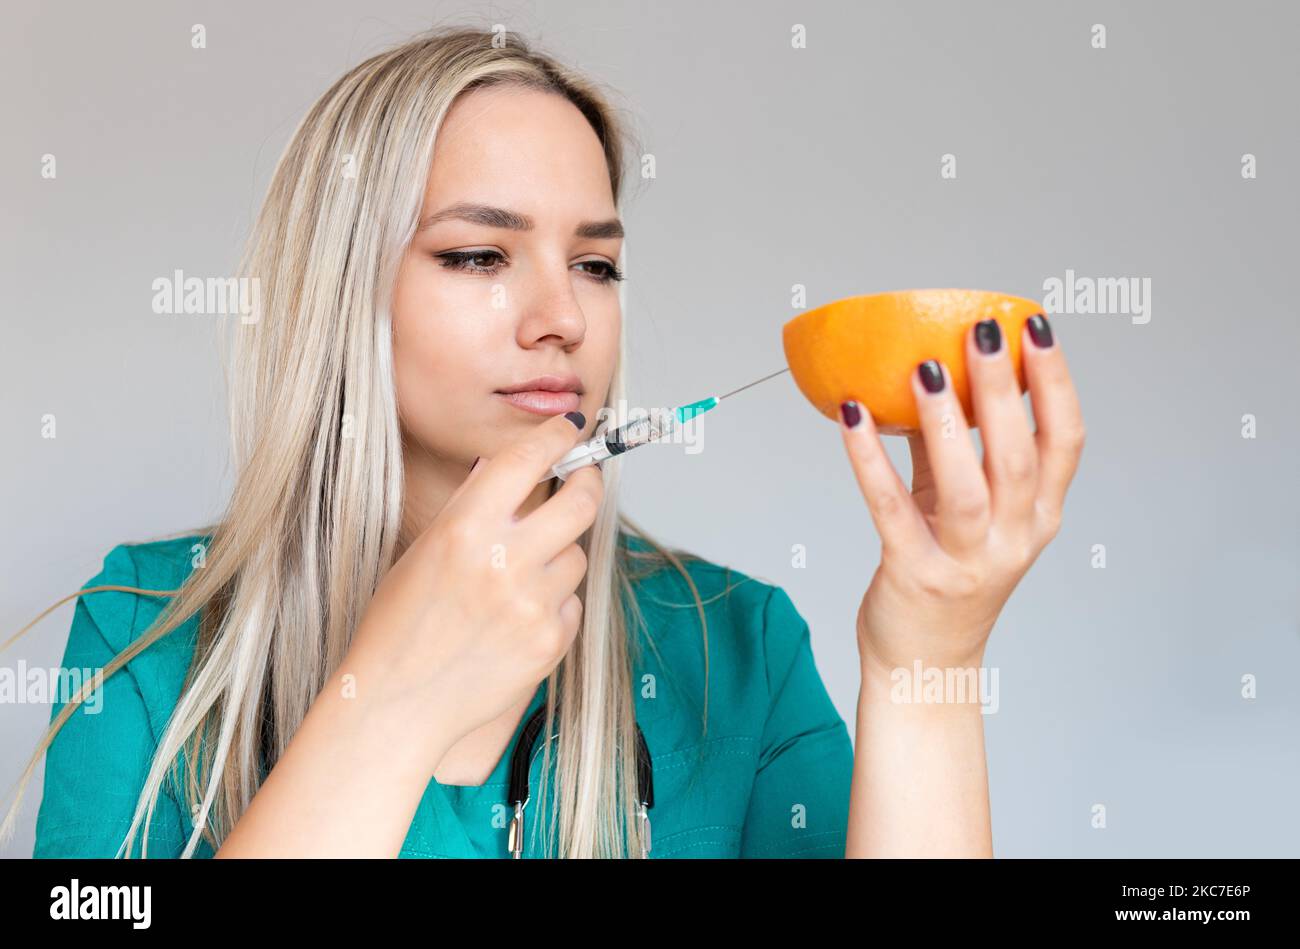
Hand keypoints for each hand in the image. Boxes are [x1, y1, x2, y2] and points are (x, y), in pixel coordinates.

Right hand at [344, 411, 601, 764]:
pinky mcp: (550, 642)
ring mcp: (532, 604)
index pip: (527, 458)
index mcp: (464, 529)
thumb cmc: (400, 625)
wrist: (399, 704)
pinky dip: (554, 605)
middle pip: (581, 501)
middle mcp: (503, 561)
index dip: (558, 435)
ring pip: (576, 556)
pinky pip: (572, 603)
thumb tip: (503, 466)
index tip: (572, 428)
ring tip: (516, 582)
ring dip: (558, 558)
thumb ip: (469, 507)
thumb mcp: (423, 551)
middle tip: (583, 480)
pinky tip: (516, 621)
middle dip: (588, 483)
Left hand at [840, 314, 1084, 676]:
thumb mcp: (969, 510)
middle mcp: (1013, 538)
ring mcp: (966, 562)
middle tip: (982, 330)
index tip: (1035, 329)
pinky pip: (890, 508)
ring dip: (946, 424)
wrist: (924, 663)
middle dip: (1004, 389)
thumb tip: (930, 371)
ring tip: (925, 368)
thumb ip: (956, 451)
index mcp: (1038, 516)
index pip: (1065, 441)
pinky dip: (869, 458)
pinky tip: (851, 414)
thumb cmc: (948, 574)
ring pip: (965, 486)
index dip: (1055, 382)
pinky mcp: (914, 575)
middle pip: (1017, 456)